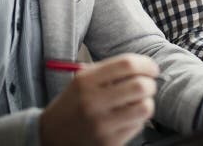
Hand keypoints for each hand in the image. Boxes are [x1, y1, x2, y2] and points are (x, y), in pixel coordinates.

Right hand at [39, 54, 158, 145]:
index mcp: (85, 81)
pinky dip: (138, 119)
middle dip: (150, 83)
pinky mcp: (108, 142)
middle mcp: (92, 102)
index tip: (151, 68)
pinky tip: (128, 117)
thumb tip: (145, 66)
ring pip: (144, 107)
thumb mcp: (83, 80)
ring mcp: (101, 125)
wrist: (51, 135)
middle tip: (148, 85)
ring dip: (147, 102)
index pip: (127, 64)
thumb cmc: (73, 103)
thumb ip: (110, 70)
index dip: (146, 64)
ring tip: (139, 102)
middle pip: (139, 86)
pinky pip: (138, 125)